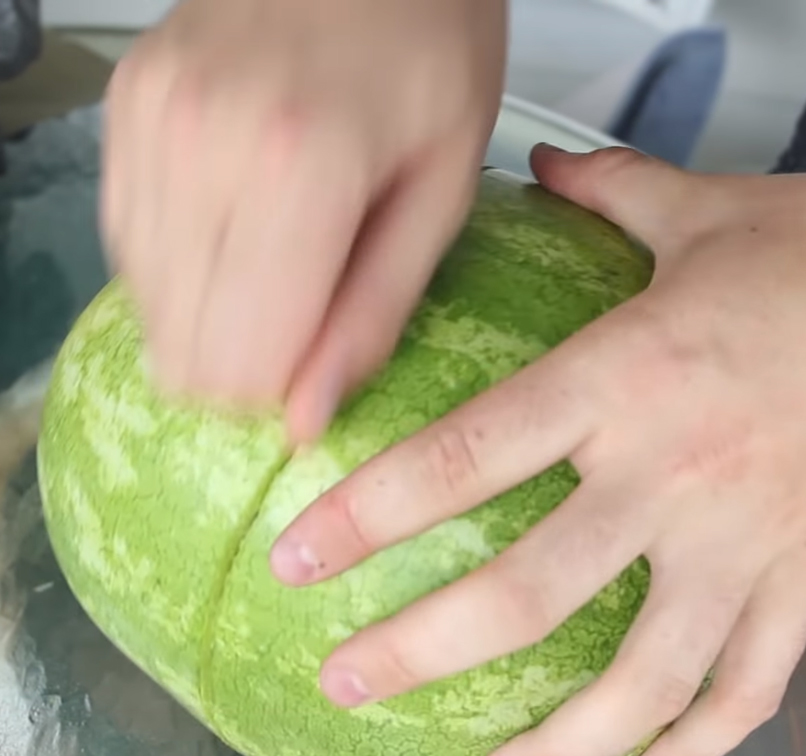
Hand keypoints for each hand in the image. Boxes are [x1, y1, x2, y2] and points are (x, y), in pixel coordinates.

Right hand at [100, 0, 505, 440]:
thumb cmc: (430, 52)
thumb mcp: (443, 192)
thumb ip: (373, 312)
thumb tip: (304, 416)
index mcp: (302, 173)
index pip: (239, 364)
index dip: (280, 388)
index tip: (315, 361)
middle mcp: (202, 148)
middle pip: (183, 348)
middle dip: (243, 361)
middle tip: (299, 312)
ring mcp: (150, 123)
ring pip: (148, 305)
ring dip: (210, 313)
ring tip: (274, 255)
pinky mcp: (125, 111)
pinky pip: (130, 243)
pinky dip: (182, 263)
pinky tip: (235, 225)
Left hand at [270, 145, 805, 755]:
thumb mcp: (708, 212)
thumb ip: (613, 192)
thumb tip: (548, 165)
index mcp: (631, 377)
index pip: (467, 457)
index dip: (371, 514)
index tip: (304, 559)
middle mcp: (675, 473)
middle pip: (527, 594)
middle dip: (422, 650)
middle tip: (351, 678)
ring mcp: (743, 541)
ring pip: (640, 681)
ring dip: (554, 746)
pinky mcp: (803, 577)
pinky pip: (746, 686)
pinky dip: (691, 743)